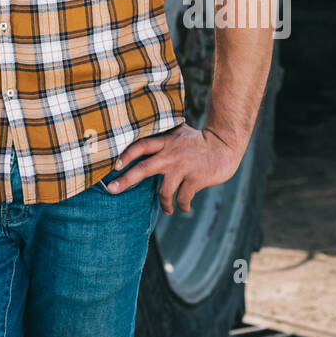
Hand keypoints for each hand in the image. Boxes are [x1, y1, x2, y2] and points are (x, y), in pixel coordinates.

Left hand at [105, 123, 243, 214]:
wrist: (224, 146)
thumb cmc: (199, 140)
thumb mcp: (179, 131)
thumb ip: (163, 133)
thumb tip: (146, 126)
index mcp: (165, 142)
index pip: (140, 146)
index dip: (126, 154)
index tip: (114, 165)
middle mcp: (171, 154)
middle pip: (144, 168)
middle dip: (126, 180)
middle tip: (111, 189)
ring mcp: (183, 167)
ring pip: (164, 190)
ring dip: (164, 204)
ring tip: (167, 210)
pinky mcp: (195, 179)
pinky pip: (183, 198)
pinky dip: (181, 206)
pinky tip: (182, 208)